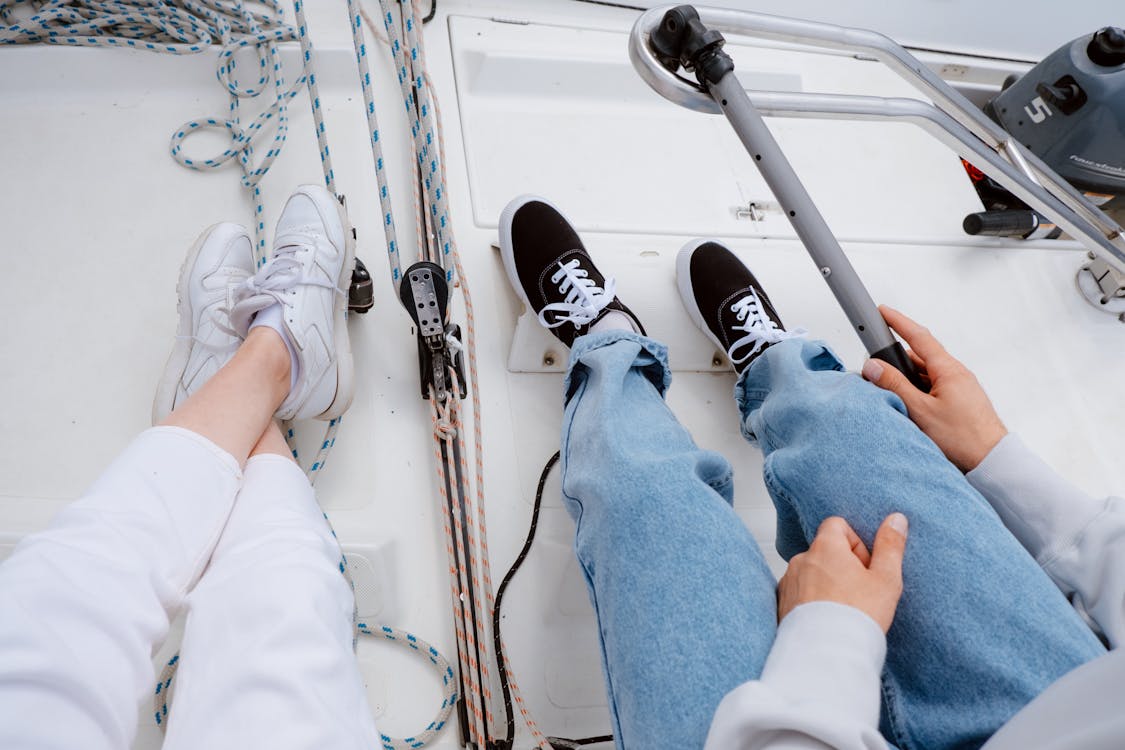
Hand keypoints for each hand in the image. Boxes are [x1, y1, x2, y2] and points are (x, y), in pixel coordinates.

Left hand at [777, 515, 907, 632]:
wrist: (826, 655)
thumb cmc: (857, 616)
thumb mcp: (886, 579)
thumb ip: (890, 545)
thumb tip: (896, 519)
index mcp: (824, 548)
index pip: (837, 525)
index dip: (856, 543)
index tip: (866, 568)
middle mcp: (800, 560)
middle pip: (825, 551)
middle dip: (843, 566)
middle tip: (859, 593)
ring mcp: (788, 583)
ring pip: (811, 573)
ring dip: (826, 584)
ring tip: (844, 610)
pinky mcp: (781, 605)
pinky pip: (799, 594)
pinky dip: (812, 601)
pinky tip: (827, 620)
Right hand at [862, 305, 1007, 472]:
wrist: (992, 461)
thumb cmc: (964, 438)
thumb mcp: (920, 410)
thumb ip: (895, 385)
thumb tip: (874, 366)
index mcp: (949, 370)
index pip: (919, 337)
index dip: (898, 322)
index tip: (883, 312)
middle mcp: (956, 374)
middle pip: (919, 357)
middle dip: (896, 359)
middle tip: (876, 366)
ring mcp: (959, 388)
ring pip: (925, 375)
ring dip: (906, 380)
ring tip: (891, 394)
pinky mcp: (959, 402)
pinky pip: (933, 388)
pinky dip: (917, 391)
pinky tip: (909, 407)